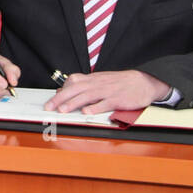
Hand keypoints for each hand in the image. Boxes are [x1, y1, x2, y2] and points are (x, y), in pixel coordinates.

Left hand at [47, 70, 170, 114]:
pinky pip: (105, 103)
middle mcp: (97, 84)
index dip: (60, 91)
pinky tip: (87, 112)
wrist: (143, 81)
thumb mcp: (100, 80)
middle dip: (60, 98)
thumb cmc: (120, 82)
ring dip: (73, 103)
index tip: (50, 100)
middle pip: (75, 89)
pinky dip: (95, 108)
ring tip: (63, 110)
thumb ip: (84, 85)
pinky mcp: (118, 99)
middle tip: (49, 107)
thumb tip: (65, 90)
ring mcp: (107, 91)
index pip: (72, 82)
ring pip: (87, 96)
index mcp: (92, 79)